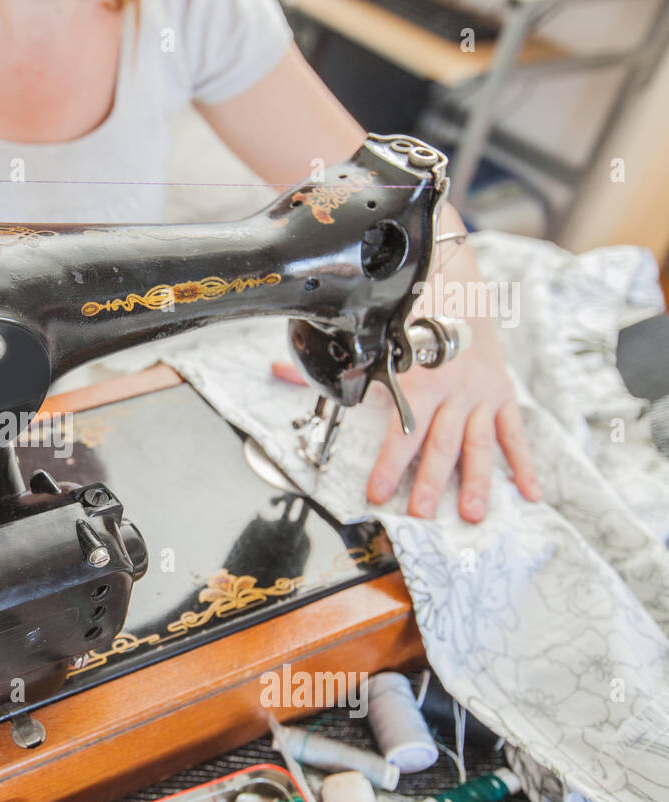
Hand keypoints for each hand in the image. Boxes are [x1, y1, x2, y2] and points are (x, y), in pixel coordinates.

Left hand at [272, 319, 539, 521]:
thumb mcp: (371, 340)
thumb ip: (331, 364)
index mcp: (418, 378)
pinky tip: (529, 494)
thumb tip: (278, 370)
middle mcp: (453, 389)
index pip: (401, 430)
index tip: (377, 493)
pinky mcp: (502, 394)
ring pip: (478, 443)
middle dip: (430, 482)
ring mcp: (481, 394)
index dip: (388, 464)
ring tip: (471, 515)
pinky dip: (523, 463)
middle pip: (440, 443)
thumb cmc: (408, 316)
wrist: (455, 281)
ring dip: (476, 481)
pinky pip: (514, 432)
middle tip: (420, 515)